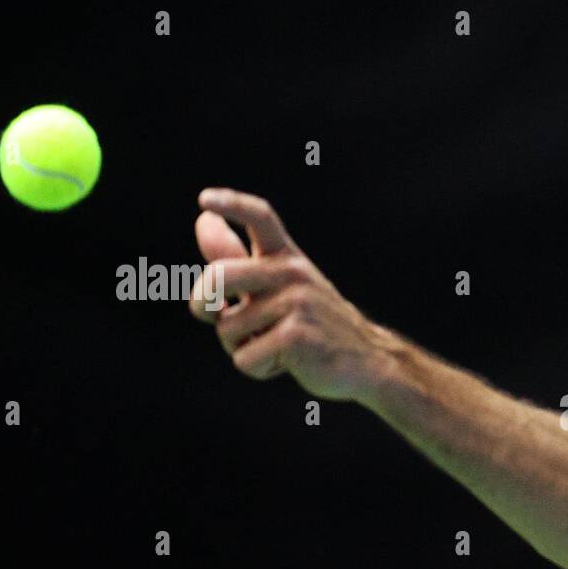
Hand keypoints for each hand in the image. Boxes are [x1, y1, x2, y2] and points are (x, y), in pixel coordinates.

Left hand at [189, 188, 395, 400]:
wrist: (365, 360)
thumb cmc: (312, 323)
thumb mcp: (276, 286)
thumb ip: (237, 258)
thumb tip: (204, 221)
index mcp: (286, 257)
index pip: (260, 217)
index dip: (232, 204)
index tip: (205, 200)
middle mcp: (293, 273)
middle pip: (218, 276)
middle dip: (201, 303)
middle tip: (211, 315)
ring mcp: (298, 303)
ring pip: (228, 328)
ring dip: (239, 347)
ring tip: (272, 345)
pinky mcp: (298, 336)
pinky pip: (245, 357)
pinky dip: (258, 368)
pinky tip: (285, 363)